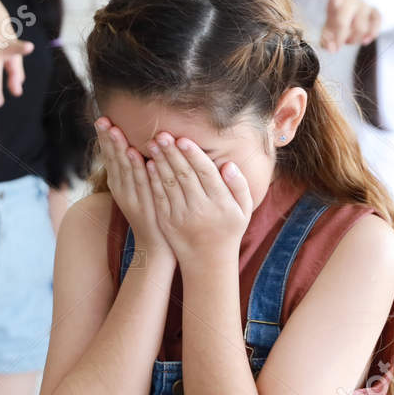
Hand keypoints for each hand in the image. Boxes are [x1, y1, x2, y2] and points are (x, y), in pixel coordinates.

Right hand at [94, 117, 172, 266]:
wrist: (155, 243)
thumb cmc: (150, 212)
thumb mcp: (139, 189)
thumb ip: (135, 170)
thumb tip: (135, 146)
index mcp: (118, 183)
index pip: (109, 156)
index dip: (105, 138)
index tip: (102, 119)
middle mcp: (120, 188)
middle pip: (112, 159)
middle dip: (107, 139)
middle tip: (103, 120)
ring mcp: (130, 197)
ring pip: (123, 169)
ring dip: (119, 148)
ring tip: (115, 131)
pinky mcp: (142, 205)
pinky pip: (140, 183)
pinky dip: (137, 168)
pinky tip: (135, 154)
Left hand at [143, 132, 253, 269]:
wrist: (208, 260)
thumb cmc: (228, 229)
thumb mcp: (244, 210)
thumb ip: (239, 186)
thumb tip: (229, 165)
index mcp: (221, 203)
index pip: (205, 173)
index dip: (193, 155)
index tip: (184, 139)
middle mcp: (200, 209)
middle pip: (184, 175)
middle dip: (172, 153)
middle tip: (162, 134)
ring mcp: (181, 216)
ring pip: (169, 184)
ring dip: (160, 162)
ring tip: (153, 143)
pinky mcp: (167, 221)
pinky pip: (160, 197)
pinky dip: (153, 180)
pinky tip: (149, 164)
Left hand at [321, 0, 380, 51]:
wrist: (354, 25)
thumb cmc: (337, 26)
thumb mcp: (328, 33)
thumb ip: (326, 41)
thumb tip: (332, 48)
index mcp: (335, 2)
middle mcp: (351, 0)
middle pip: (343, 20)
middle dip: (340, 37)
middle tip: (339, 44)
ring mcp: (365, 5)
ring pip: (359, 28)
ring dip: (354, 40)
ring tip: (350, 39)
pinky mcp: (376, 12)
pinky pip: (375, 26)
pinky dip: (369, 36)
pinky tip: (365, 40)